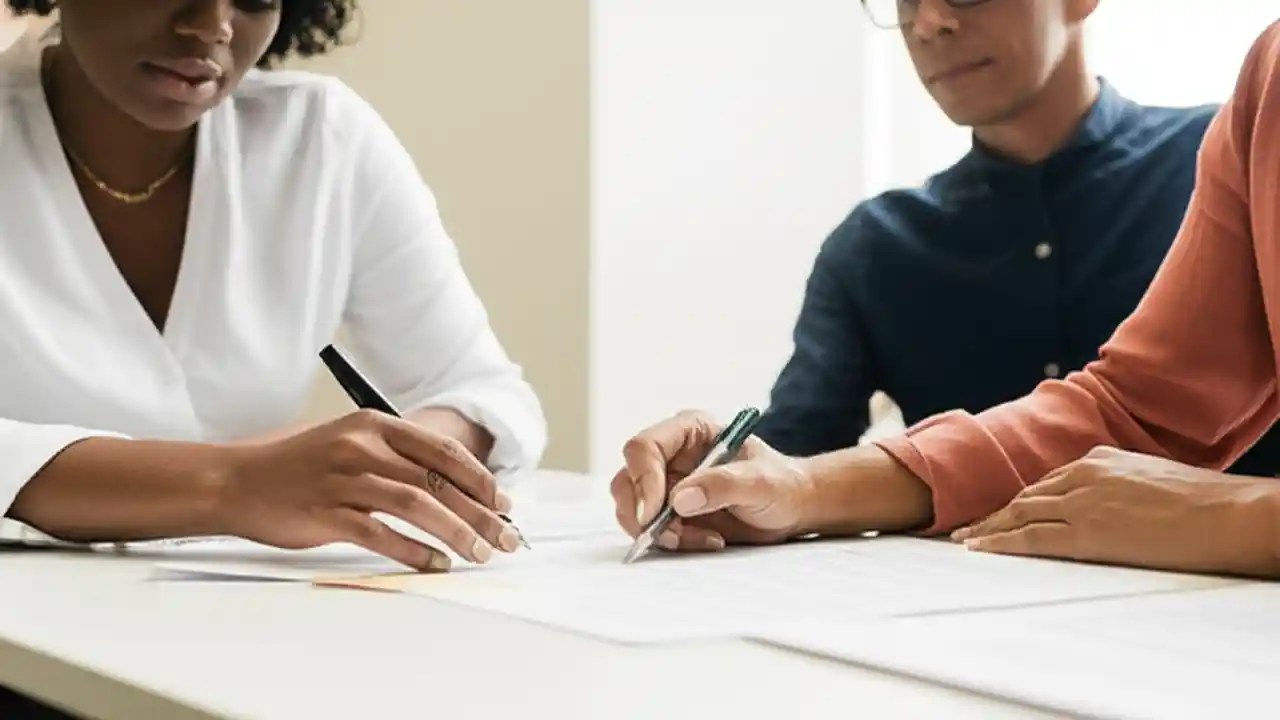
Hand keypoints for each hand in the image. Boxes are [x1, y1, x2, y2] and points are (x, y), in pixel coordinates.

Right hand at [219, 410, 520, 569]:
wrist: (236, 481)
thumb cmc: (300, 468)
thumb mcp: (350, 443)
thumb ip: (396, 457)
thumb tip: (453, 488)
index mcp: (375, 425)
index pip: (443, 451)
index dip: (480, 479)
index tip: (505, 503)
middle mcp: (363, 446)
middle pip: (438, 480)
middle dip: (480, 512)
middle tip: (506, 537)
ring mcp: (344, 479)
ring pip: (418, 504)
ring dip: (456, 532)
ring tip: (479, 553)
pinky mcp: (326, 513)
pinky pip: (382, 534)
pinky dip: (415, 551)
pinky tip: (436, 564)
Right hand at [610, 410, 813, 551]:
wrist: (792, 508)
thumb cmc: (782, 484)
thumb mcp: (761, 483)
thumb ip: (723, 485)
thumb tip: (679, 499)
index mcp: (690, 431)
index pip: (645, 446)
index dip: (643, 479)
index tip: (654, 512)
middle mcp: (671, 454)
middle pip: (628, 479)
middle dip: (642, 512)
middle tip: (669, 536)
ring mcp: (666, 483)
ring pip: (632, 507)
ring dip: (658, 531)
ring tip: (701, 538)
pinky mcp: (669, 511)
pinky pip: (651, 529)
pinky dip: (671, 541)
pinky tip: (706, 539)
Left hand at [954, 447, 1279, 577]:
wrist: (1225, 514)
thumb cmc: (1202, 503)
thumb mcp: (1150, 479)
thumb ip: (1120, 486)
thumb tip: (1113, 505)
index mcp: (1100, 459)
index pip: (1049, 481)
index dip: (1023, 500)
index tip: (1004, 510)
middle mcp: (1083, 474)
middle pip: (1027, 496)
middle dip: (997, 512)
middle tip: (968, 525)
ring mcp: (1082, 501)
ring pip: (1020, 513)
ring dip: (990, 527)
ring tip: (965, 539)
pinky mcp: (1086, 532)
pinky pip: (1030, 537)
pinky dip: (1000, 542)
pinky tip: (980, 549)